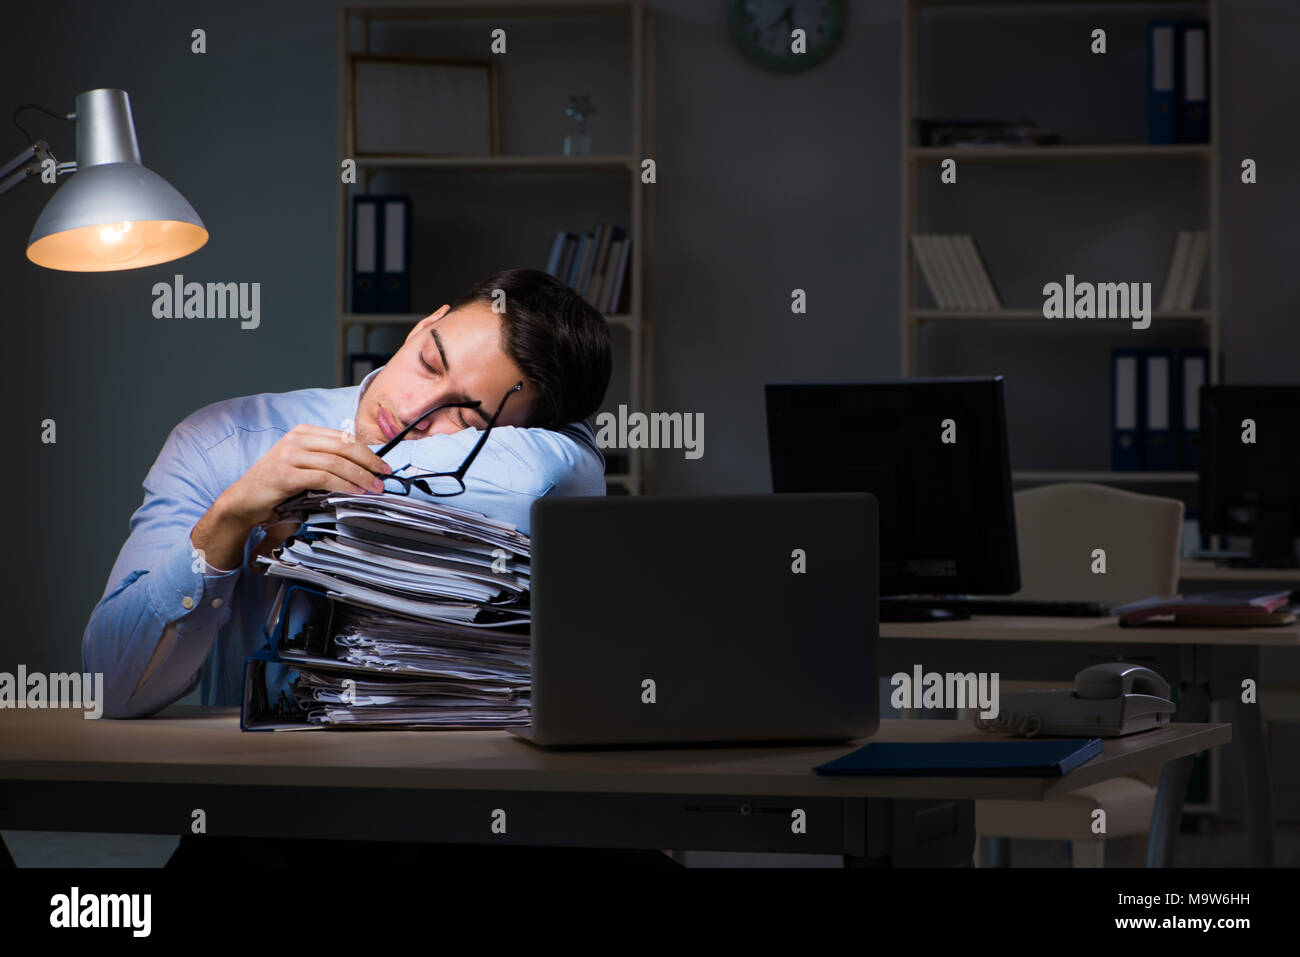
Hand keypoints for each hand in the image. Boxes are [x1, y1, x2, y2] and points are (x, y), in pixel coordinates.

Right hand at [217, 424, 392, 528]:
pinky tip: (354, 493)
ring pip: (336, 462)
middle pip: (344, 446)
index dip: (368, 452)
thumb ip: (327, 461)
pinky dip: (343, 485)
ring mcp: (289, 455)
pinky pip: (322, 478)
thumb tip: (363, 468)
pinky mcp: (285, 474)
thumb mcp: (304, 466)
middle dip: (369, 463)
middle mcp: (296, 439)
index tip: (384, 466)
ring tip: (373, 488)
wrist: (243, 501)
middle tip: (384, 477)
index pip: (344, 437)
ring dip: (360, 477)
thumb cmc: (277, 486)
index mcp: (304, 432)